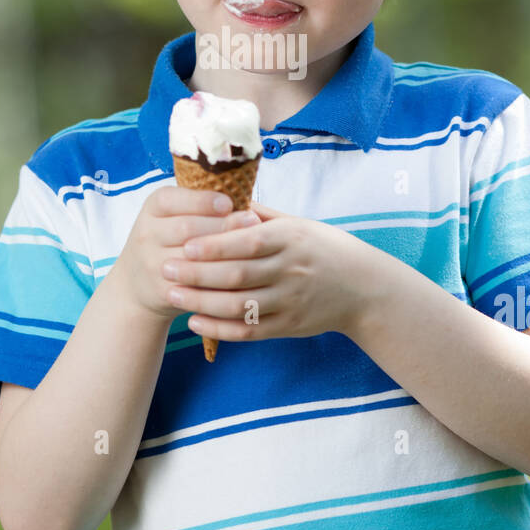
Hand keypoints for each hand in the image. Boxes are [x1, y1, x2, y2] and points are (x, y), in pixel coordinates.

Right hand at [113, 186, 261, 320]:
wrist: (136, 283)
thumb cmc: (169, 239)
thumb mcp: (173, 214)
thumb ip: (200, 204)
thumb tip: (242, 192)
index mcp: (153, 208)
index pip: (173, 199)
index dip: (202, 201)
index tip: (229, 202)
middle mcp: (147, 233)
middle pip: (186, 228)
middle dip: (223, 223)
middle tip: (253, 221)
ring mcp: (152, 263)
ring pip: (192, 257)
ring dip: (225, 252)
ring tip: (252, 246)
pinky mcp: (162, 290)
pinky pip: (193, 284)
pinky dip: (218, 279)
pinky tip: (240, 273)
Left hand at [159, 200, 370, 345]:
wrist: (364, 288)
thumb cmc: (325, 248)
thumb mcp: (299, 224)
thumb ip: (262, 215)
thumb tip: (222, 198)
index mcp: (291, 239)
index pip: (248, 241)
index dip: (215, 245)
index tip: (185, 243)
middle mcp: (291, 270)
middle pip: (238, 275)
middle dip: (198, 273)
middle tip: (165, 267)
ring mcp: (290, 301)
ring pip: (239, 306)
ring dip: (201, 302)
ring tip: (172, 293)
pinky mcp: (289, 327)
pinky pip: (249, 331)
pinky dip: (219, 329)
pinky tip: (195, 321)